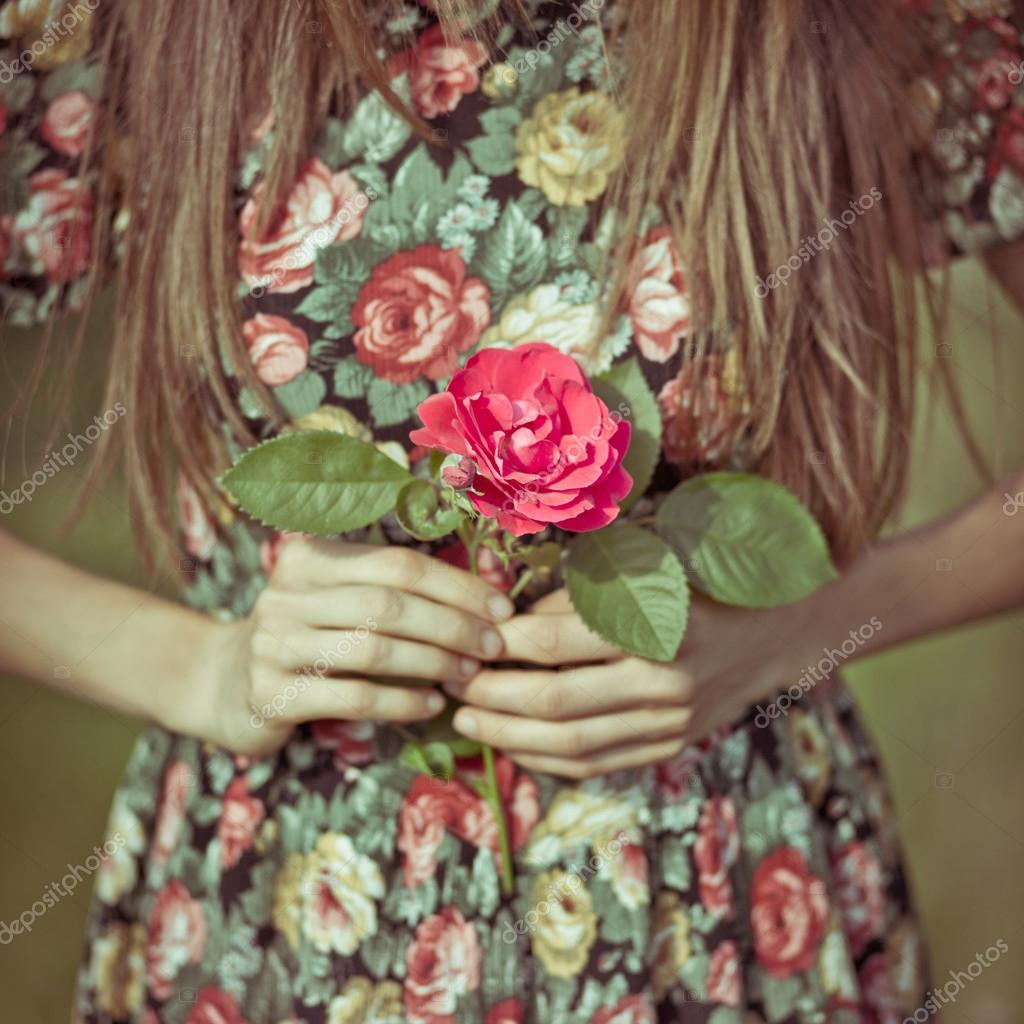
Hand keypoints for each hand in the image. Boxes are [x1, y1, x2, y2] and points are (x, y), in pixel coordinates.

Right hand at [186, 538, 514, 755]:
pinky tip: (432, 704)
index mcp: (311, 557)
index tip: (501, 607)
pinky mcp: (270, 693)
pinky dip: (401, 700)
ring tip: (468, 674)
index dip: (456, 585)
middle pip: (389, 604)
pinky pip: (352, 695)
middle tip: (493, 646)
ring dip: (433, 662)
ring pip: (373, 649)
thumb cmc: (308, 636)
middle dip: (452, 625)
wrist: (226, 684)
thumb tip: (485, 594)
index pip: (398, 564)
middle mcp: (287, 593)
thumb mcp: (338, 596)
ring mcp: (273, 643)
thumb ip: (395, 587)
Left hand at [442, 588, 813, 778]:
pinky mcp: (669, 746)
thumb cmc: (692, 584)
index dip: (503, 646)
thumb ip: (574, 596)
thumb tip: (502, 620)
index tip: (468, 641)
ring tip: (467, 721)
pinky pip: (595, 764)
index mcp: (655, 624)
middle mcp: (665, 680)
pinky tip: (511, 745)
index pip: (559, 642)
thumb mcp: (639, 568)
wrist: (768, 631)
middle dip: (494, 697)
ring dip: (509, 736)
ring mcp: (670, 722)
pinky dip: (546, 760)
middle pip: (557, 701)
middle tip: (453, 687)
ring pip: (571, 743)